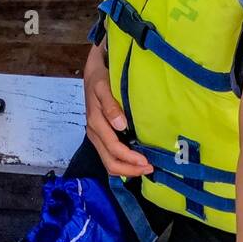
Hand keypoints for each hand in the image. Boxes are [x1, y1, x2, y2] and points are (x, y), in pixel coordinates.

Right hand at [83, 46, 150, 177]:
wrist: (92, 72)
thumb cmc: (100, 78)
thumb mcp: (103, 87)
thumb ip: (110, 105)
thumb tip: (120, 125)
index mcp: (95, 123)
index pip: (113, 149)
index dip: (129, 158)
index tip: (147, 161)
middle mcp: (95, 133)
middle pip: (110, 162)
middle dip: (130, 169)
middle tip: (149, 169)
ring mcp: (97, 136)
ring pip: (110, 162)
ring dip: (127, 168)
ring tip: (145, 167)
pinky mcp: (102, 135)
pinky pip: (110, 155)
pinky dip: (124, 162)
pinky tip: (136, 160)